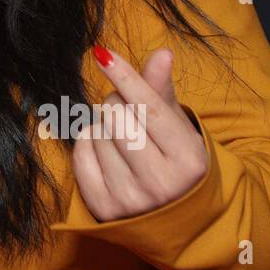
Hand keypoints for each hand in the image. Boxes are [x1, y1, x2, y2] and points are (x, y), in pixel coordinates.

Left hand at [71, 46, 208, 221]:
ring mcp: (130, 200)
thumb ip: (162, 89)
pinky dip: (88, 145)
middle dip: (117, 104)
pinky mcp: (103, 208)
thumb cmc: (174, 159)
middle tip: (129, 114)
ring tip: (124, 143)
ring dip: (104, 127)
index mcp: (189, 161)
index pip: (149, 107)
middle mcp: (161, 184)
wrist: (172, 215)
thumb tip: (162, 53)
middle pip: (115, 115)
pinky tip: (108, 156)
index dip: (125, 77)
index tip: (102, 54)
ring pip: (96, 132)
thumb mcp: (177, 124)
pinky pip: (80, 154)